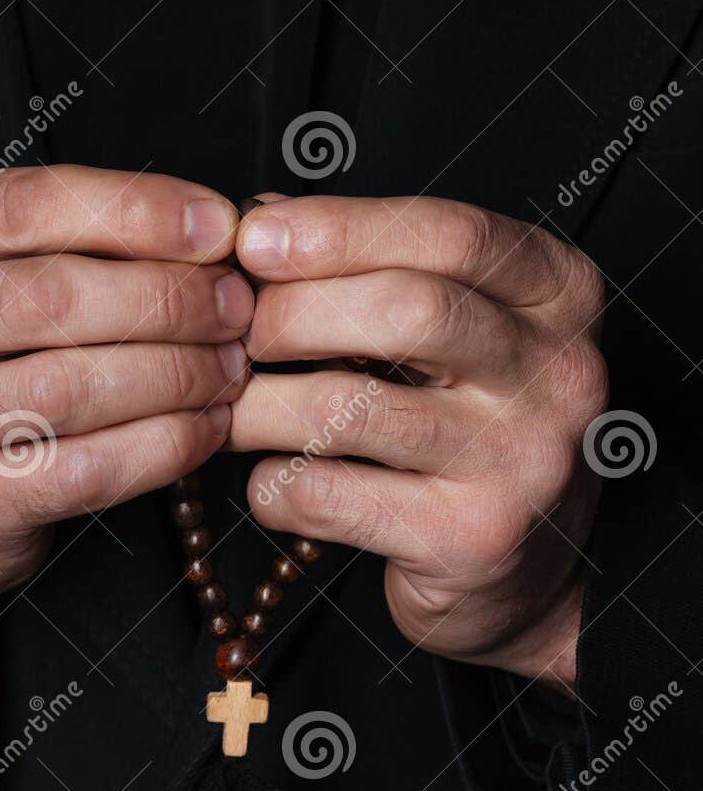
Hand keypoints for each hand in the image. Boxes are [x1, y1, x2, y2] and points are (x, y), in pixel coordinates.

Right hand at [0, 166, 251, 608]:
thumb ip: (67, 240)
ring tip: (228, 364)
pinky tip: (203, 426)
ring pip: (71, 386)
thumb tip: (207, 231)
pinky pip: (85, 469)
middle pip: (51, 296)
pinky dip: (163, 445)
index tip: (218, 226)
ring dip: (175, 372)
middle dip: (167, 298)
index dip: (137, 212)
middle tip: (235, 306)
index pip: (25, 205)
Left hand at [230, 195, 608, 692]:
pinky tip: (273, 479)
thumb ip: (373, 263)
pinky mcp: (470, 540)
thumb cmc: (465, 417)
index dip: (340, 228)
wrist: (525, 570)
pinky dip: (274, 485)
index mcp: (557, 296)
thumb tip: (259, 221)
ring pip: (351, 408)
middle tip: (236, 333)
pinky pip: (330, 495)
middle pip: (407, 311)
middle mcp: (558, 375)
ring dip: (261, 404)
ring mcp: (521, 463)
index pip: (450, 235)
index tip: (253, 239)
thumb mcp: (453, 322)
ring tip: (231, 406)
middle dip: (293, 312)